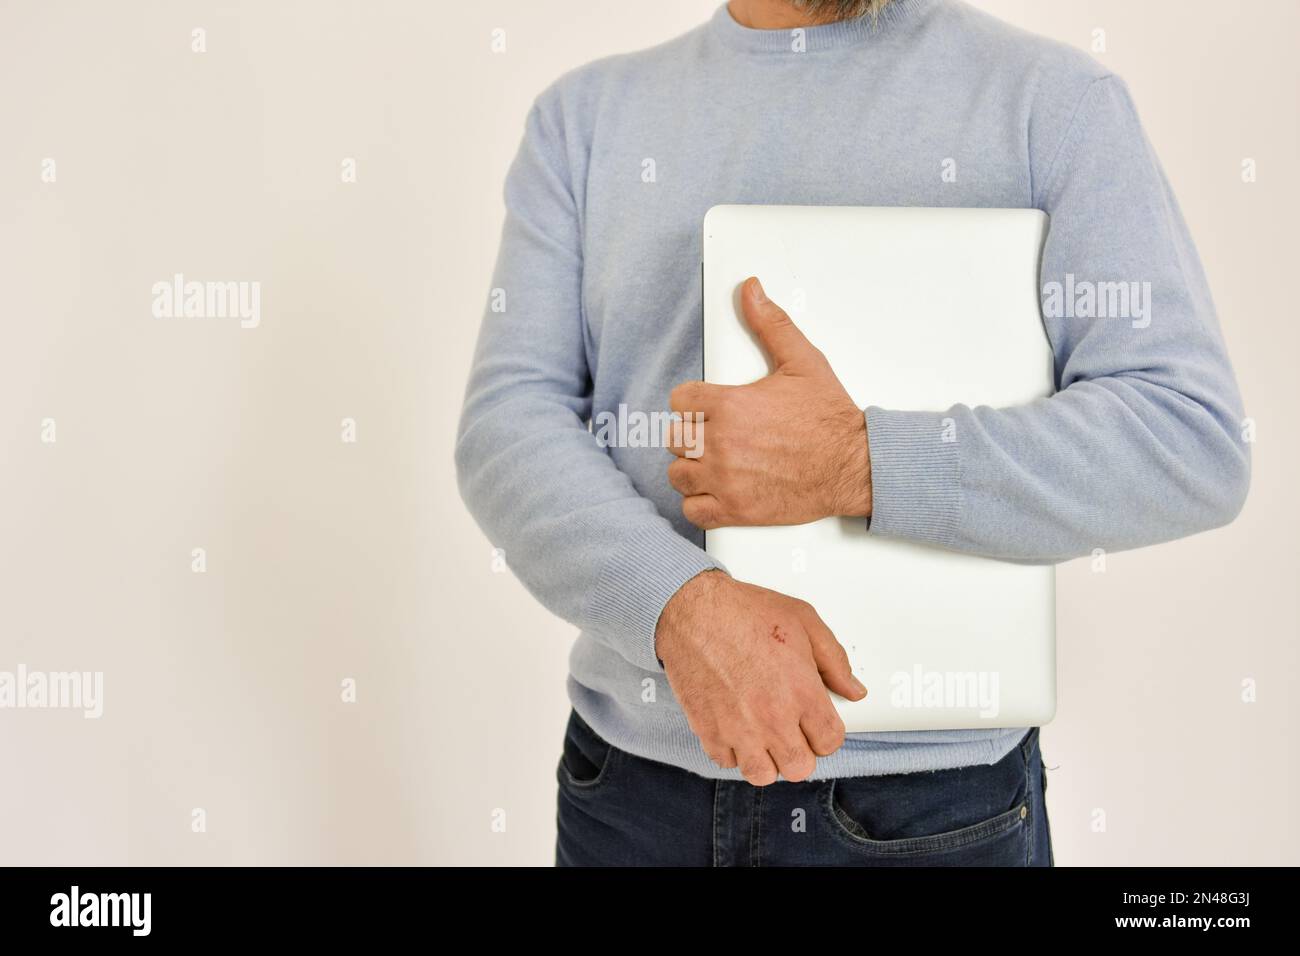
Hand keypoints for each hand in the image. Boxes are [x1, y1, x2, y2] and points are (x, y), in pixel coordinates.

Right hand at [655, 570, 867, 784]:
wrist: (692, 611)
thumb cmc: (743, 611)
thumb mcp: (804, 621)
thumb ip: (835, 660)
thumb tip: (853, 690)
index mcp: (802, 692)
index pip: (830, 741)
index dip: (827, 734)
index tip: (818, 724)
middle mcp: (772, 717)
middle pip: (800, 768)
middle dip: (801, 752)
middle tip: (792, 731)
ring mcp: (738, 729)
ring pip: (763, 774)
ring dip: (767, 759)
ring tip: (764, 736)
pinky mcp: (708, 731)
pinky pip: (727, 762)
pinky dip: (732, 750)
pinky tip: (736, 727)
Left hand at [668, 276, 871, 529]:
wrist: (853, 465)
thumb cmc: (829, 419)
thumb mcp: (802, 361)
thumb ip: (771, 324)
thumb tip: (750, 291)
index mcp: (730, 405)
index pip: (680, 400)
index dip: (693, 402)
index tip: (707, 407)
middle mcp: (720, 443)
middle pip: (675, 437)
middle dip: (692, 434)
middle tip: (716, 435)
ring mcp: (725, 479)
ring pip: (678, 474)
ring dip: (692, 468)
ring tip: (715, 462)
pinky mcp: (734, 509)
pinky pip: (693, 509)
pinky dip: (700, 502)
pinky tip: (716, 490)